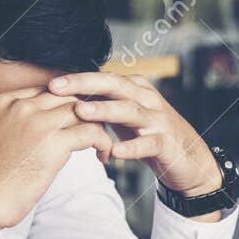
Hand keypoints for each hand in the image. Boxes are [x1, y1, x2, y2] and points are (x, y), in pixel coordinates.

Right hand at [0, 80, 114, 238]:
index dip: (66, 106)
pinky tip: (103, 155)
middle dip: (88, 113)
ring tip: (102, 145)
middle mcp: (24, 106)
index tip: (75, 123)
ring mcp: (40, 123)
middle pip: (70, 97)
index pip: (49, 91)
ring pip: (85, 111)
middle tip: (97, 131)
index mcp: (5, 102)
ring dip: (99, 126)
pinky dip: (103, 142)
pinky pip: (92, 131)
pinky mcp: (56, 143)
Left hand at [47, 73, 223, 199]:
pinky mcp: (167, 143)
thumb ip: (101, 105)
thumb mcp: (125, 117)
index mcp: (134, 89)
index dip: (76, 79)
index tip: (49, 82)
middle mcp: (146, 98)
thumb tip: (65, 99)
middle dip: (84, 84)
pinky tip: (115, 152)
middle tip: (57, 87)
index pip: (102, 79)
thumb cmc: (151, 135)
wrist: (190, 159)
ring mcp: (158, 120)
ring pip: (130, 110)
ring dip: (105, 110)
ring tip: (81, 112)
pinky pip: (149, 143)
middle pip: (114, 86)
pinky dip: (133, 147)